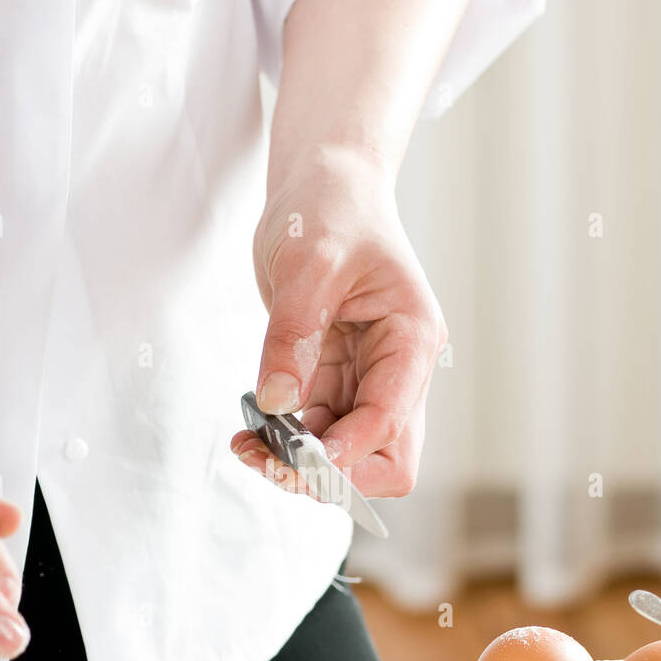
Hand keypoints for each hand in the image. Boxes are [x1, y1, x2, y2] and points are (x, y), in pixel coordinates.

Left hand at [231, 144, 445, 498]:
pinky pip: (316, 433)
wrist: (324, 186)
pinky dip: (285, 443)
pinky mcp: (335, 381)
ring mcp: (368, 380)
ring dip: (300, 463)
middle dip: (334, 474)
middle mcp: (399, 370)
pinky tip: (250, 432)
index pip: (392, 420)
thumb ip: (293, 336)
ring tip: (248, 446)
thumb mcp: (308, 264)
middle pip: (386, 458)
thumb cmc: (331, 209)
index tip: (298, 459)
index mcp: (413, 339)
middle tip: (274, 465)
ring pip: (347, 455)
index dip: (348, 450)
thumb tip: (277, 402)